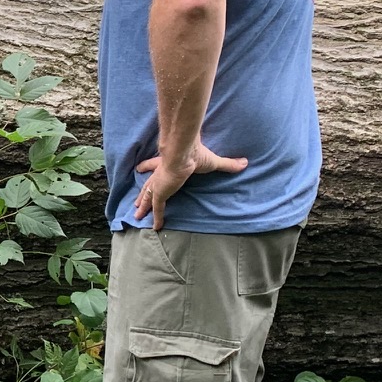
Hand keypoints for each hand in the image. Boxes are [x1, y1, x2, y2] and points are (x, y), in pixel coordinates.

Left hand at [133, 141, 247, 228]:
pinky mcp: (161, 194)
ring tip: (136, 214)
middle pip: (147, 185)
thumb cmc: (196, 154)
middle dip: (142, 193)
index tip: (140, 168)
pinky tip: (155, 227)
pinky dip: (157, 218)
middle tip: (136, 201)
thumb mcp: (213, 161)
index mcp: (167, 163)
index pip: (154, 165)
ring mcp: (159, 185)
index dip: (147, 167)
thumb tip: (245, 163)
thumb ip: (227, 164)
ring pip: (148, 198)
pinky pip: (158, 209)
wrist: (184, 153)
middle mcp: (159, 174)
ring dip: (142, 206)